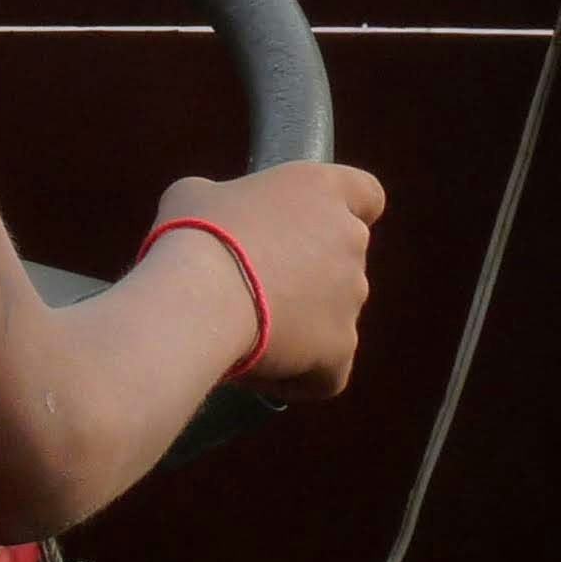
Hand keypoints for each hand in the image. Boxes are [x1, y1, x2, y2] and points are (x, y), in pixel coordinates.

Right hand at [152, 162, 382, 399]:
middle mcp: (349, 239)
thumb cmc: (194, 232)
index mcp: (321, 189)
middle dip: (308, 272)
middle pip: (343, 257)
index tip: (308, 226)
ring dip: (300, 320)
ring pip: (333, 313)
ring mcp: (352, 296)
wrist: (199, 294)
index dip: (342, 210)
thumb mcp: (197, 194)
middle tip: (254, 282)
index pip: (366, 194)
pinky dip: (300, 372)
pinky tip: (258, 368)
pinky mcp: (342, 348)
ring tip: (245, 329)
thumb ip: (228, 202)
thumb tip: (221, 222)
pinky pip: (328, 367)